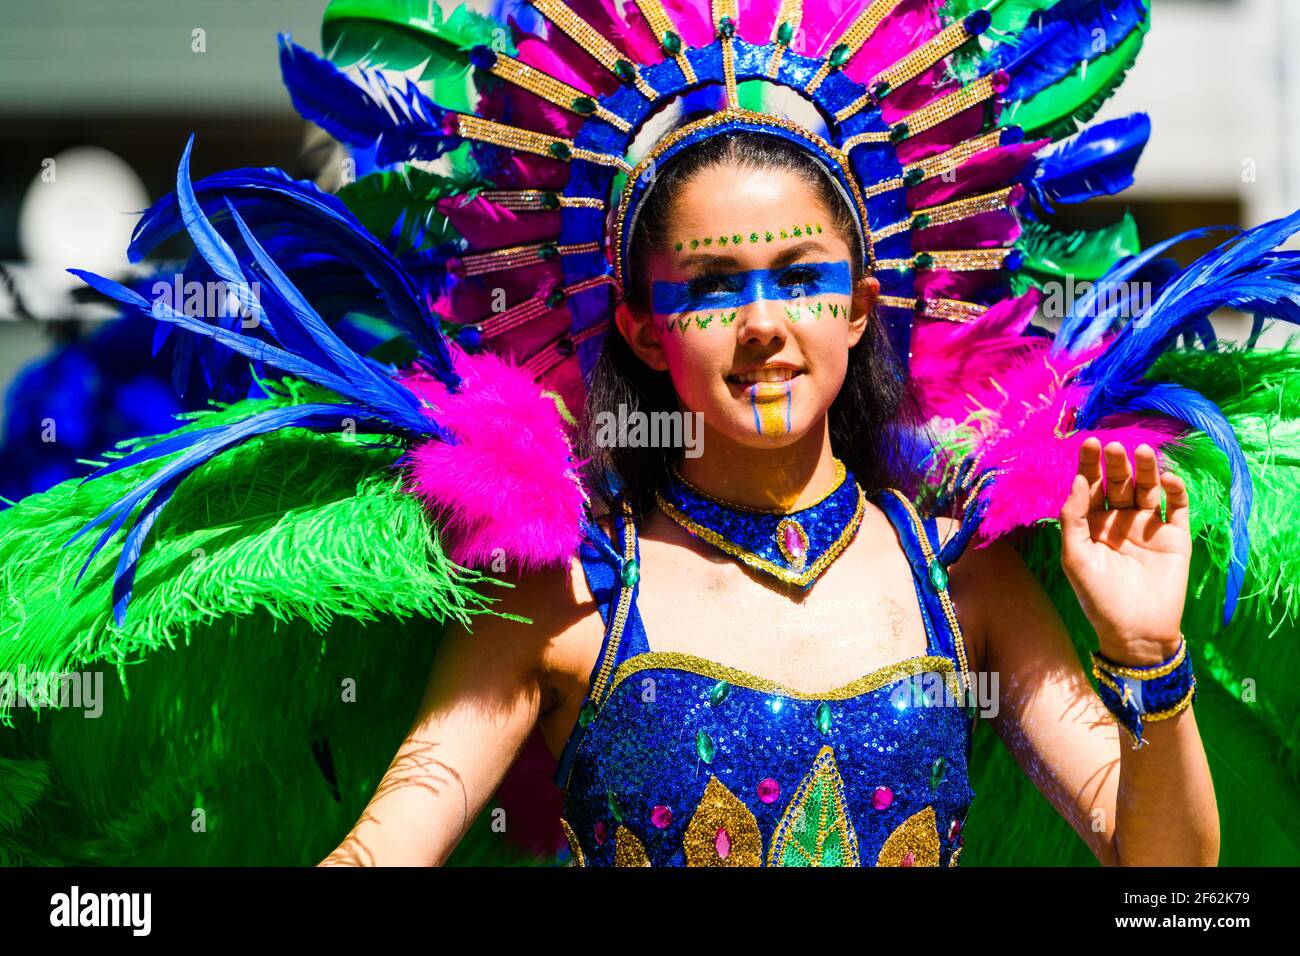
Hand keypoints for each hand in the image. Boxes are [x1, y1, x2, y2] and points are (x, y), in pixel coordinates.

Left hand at [1059, 437, 1192, 665]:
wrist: (1136, 632)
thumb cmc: (1098, 598)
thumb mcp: (1075, 557)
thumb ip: (1073, 518)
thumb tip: (1076, 480)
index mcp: (1092, 523)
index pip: (1090, 486)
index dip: (1090, 464)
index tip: (1089, 442)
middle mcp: (1120, 520)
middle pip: (1118, 483)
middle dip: (1116, 464)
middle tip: (1115, 446)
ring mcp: (1148, 526)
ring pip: (1148, 489)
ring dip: (1146, 470)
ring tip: (1143, 452)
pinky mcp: (1175, 536)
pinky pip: (1177, 507)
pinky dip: (1175, 491)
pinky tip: (1167, 480)